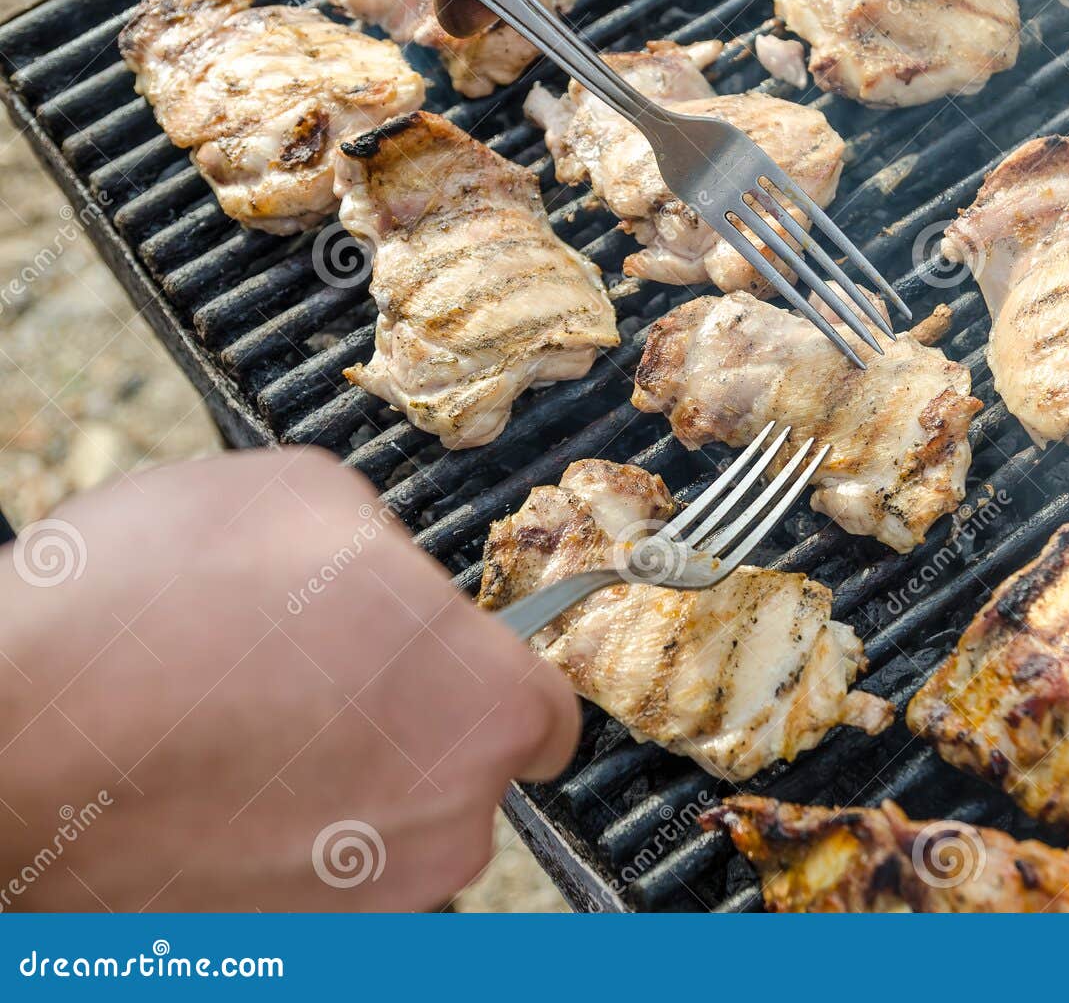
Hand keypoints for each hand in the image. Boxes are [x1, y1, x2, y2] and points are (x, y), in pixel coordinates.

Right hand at [0, 448, 578, 910]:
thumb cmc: (145, 623)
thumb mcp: (303, 498)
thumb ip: (388, 548)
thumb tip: (390, 574)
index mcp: (485, 705)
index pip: (548, 711)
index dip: (495, 674)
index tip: (454, 665)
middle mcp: (449, 822)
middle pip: (460, 765)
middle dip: (403, 716)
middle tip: (311, 671)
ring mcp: (367, 901)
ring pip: (383, 822)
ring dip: (336, 777)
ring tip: (237, 721)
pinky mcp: (286, 946)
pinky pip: (311, 874)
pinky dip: (277, 835)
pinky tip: (206, 781)